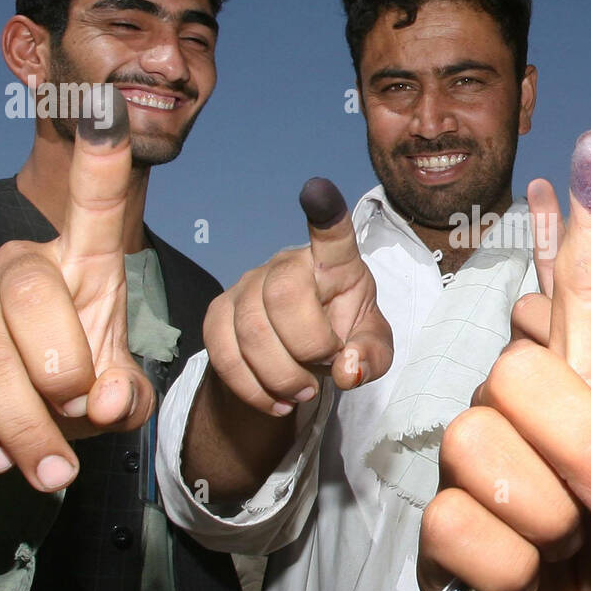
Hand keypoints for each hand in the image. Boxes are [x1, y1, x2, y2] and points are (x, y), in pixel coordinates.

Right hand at [0, 86, 153, 492]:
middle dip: (61, 370)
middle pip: (34, 294)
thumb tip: (106, 398)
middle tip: (79, 414)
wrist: (13, 426)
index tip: (108, 109)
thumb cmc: (73, 393)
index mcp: (84, 264)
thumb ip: (125, 395)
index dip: (102, 161)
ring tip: (51, 470)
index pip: (96, 207)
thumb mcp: (113, 395)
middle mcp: (21, 260)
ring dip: (21, 421)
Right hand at [201, 178, 392, 416]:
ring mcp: (247, 285)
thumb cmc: (345, 336)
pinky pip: (221, 351)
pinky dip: (250, 386)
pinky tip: (276, 400)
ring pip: (249, 329)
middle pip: (282, 294)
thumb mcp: (372, 348)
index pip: (331, 236)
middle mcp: (287, 264)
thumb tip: (347, 369)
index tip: (317, 191)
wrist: (301, 357)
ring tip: (303, 390)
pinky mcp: (218, 313)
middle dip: (307, 346)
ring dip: (280, 374)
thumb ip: (370, 356)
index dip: (325, 214)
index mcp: (336, 264)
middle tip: (324, 368)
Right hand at [417, 130, 590, 590]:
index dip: (587, 229)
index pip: (579, 300)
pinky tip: (524, 584)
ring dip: (550, 518)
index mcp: (587, 398)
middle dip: (586, 446)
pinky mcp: (437, 526)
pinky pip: (459, 524)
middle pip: (524, 370)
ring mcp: (474, 465)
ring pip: (482, 443)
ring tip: (570, 552)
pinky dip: (512, 571)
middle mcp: (521, 412)